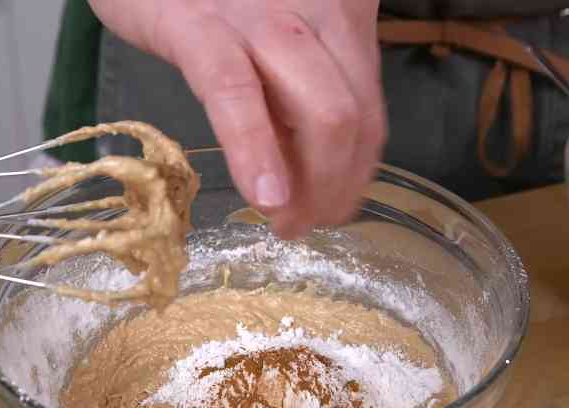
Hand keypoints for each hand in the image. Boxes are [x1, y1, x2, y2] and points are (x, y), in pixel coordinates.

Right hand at [88, 0, 385, 237]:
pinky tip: (263, 195)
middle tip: (304, 225)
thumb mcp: (270, 34)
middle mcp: (318, 9)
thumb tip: (305, 173)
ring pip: (321, 112)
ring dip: (313, 185)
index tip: (331, 210)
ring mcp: (261, 17)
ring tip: (287, 224)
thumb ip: (294, 89)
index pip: (370, 110)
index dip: (356, 173)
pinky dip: (255, 151)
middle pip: (355, 119)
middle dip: (337, 188)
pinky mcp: (198, 25)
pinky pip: (236, 94)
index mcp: (341, 14)